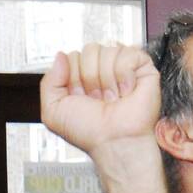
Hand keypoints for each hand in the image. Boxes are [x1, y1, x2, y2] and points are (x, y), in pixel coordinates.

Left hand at [40, 43, 159, 158]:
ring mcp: (123, 68)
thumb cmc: (89, 132)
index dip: (74, 77)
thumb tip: (61, 56)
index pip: (72, 56)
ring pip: (108, 50)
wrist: (114, 142)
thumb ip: (49, 82)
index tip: (81, 98)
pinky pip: (128, 53)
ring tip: (113, 98)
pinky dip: (124, 75)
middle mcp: (102, 71)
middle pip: (90, 50)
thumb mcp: (53, 112)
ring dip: (108, 80)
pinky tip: (126, 91)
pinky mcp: (143, 68)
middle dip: (90, 78)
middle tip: (99, 99)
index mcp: (81, 78)